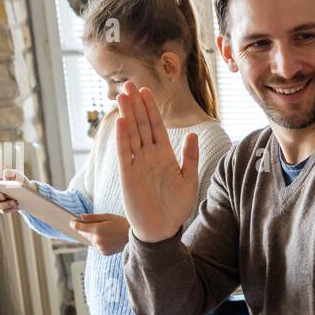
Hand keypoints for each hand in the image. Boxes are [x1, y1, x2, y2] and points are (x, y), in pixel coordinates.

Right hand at [0, 168, 25, 212]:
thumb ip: (10, 173)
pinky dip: (10, 208)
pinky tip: (16, 205)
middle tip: (2, 195)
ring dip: (4, 204)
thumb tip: (6, 173)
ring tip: (13, 201)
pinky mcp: (4, 209)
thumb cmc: (17, 180)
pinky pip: (4, 210)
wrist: (26, 190)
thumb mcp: (16, 175)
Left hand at [70, 213, 129, 254]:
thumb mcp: (108, 217)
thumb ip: (92, 217)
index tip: (71, 221)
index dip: (73, 224)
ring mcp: (100, 248)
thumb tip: (80, 217)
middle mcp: (97, 240)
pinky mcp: (104, 252)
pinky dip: (99, 242)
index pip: (78, 227)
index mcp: (97, 230)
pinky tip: (108, 238)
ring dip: (93, 235)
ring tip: (106, 231)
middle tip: (94, 224)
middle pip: (84, 234)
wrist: (136, 237)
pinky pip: (97, 246)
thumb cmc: (122, 224)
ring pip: (91, 240)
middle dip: (86, 229)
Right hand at [116, 81, 200, 242]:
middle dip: (135, 105)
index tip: (145, 91)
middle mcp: (148, 156)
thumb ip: (190, 157)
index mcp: (164, 155)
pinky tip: (121, 122)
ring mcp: (137, 164)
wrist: (162, 230)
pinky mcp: (128, 175)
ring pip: (131, 134)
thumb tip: (193, 134)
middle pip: (140, 125)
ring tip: (122, 96)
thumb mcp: (189, 180)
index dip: (150, 109)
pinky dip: (123, 137)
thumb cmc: (176, 208)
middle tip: (129, 84)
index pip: (156, 126)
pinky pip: (125, 153)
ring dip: (127, 115)